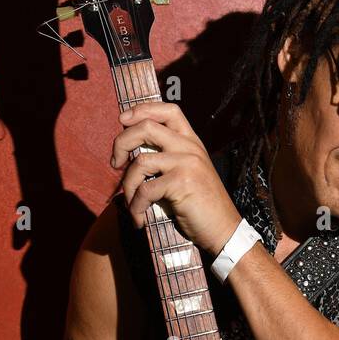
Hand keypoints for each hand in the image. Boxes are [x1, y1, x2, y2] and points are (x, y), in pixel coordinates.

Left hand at [111, 101, 241, 253]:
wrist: (223, 230)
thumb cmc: (200, 206)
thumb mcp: (186, 174)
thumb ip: (166, 159)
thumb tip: (130, 154)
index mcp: (192, 142)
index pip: (168, 110)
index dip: (142, 109)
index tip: (123, 120)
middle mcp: (190, 147)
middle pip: (146, 127)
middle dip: (121, 143)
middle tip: (115, 163)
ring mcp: (187, 163)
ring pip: (140, 161)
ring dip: (128, 185)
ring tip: (131, 202)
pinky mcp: (181, 182)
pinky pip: (145, 189)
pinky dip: (136, 206)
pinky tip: (139, 218)